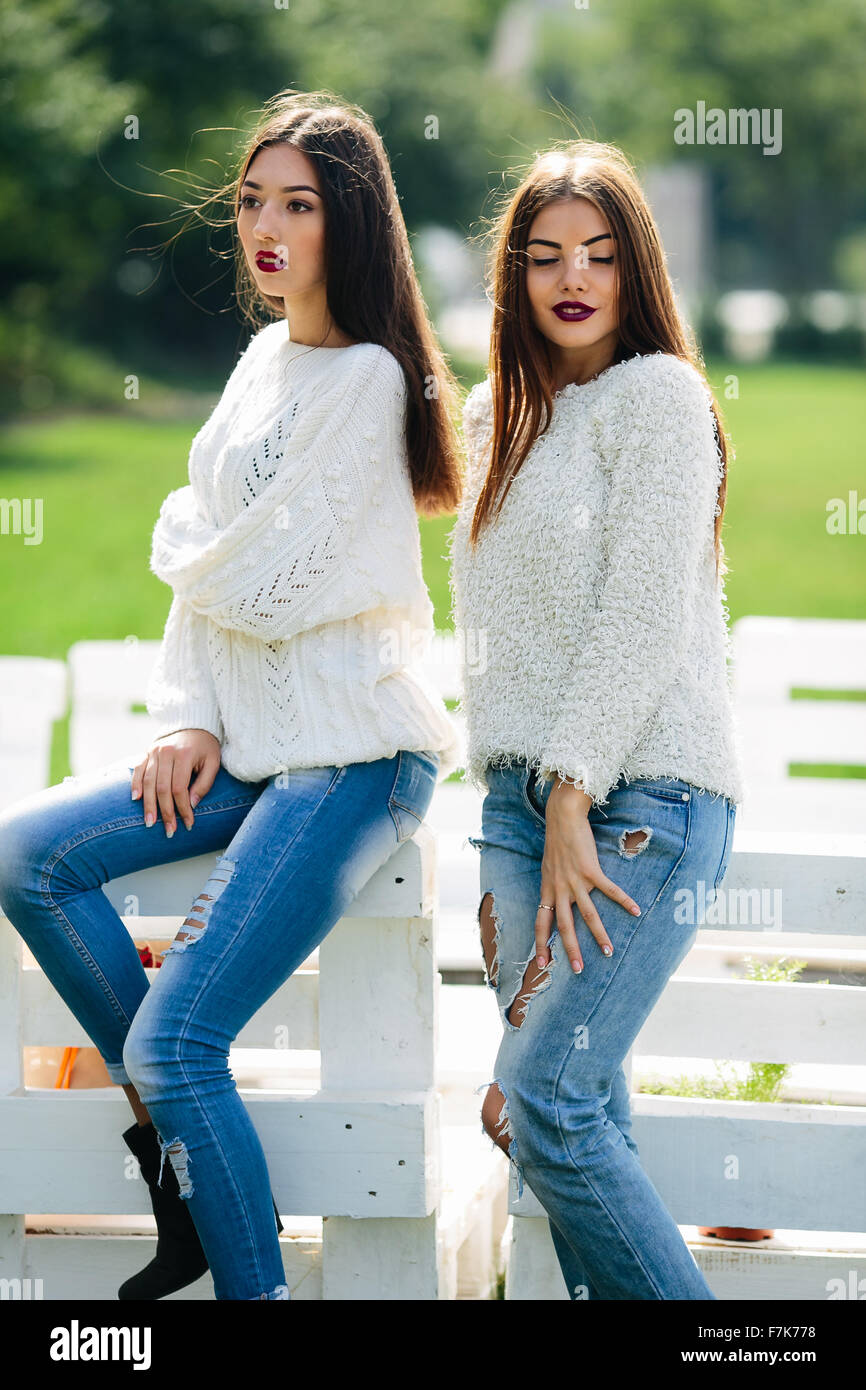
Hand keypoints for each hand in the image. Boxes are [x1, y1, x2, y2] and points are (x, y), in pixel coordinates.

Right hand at [130, 729, 220, 836]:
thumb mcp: (213, 763)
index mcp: (185, 755)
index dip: (183, 809)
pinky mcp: (147, 751)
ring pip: (148, 782)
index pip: (180, 788)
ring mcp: (154, 751)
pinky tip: (136, 799)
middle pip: (162, 788)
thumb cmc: (206, 747)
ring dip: (148, 804)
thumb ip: (204, 784)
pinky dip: (136, 784)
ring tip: (150, 822)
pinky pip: (138, 770)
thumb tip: (191, 804)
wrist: (194, 724)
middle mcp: (167, 752)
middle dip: (165, 812)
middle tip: (168, 830)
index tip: (188, 824)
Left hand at [536, 779, 641, 972]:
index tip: (540, 964)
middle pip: (564, 926)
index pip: (541, 922)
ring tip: (609, 951)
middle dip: (571, 949)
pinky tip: (636, 911)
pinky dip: (624, 901)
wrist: (562, 818)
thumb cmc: (557, 841)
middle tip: (578, 970)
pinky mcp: (591, 870)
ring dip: (599, 935)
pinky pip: (609, 890)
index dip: (540, 943)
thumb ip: (553, 885)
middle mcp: (559, 888)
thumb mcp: (548, 867)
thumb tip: (557, 899)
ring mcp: (575, 880)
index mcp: (547, 889)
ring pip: (588, 915)